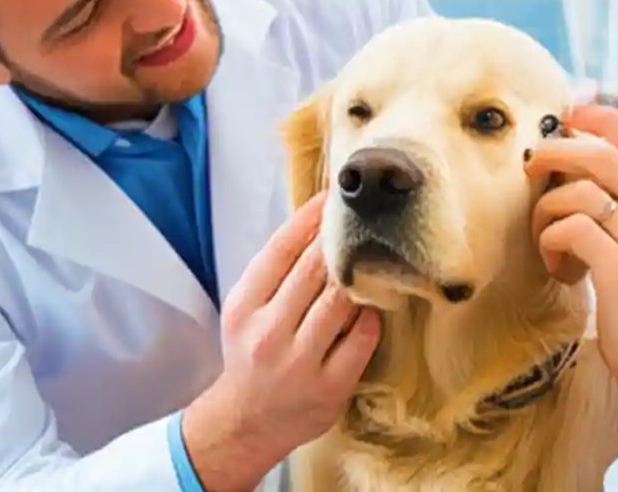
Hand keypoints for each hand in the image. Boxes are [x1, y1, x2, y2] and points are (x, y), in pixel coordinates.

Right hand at [182, 191, 380, 490]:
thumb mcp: (246, 310)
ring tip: (373, 261)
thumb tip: (314, 223)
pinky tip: (372, 306)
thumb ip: (273, 274)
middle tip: (362, 220)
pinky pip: (362, 337)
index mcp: (244, 306)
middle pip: (313, 270)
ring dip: (360, 278)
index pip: (280, 250)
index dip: (308, 219)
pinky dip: (370, 316)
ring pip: (341, 301)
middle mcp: (268, 333)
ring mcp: (300, 362)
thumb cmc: (251, 353)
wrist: (247, 420)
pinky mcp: (330, 387)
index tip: (330, 197)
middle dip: (340, 241)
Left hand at [525, 104, 617, 435]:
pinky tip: (555, 264)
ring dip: (547, 206)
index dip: (606, 120)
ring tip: (544, 235)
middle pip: (610, 154)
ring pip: (581, 191)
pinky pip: (570, 229)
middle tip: (534, 162)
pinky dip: (549, 240)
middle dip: (562, 148)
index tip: (573, 117)